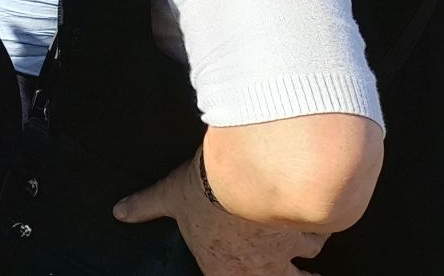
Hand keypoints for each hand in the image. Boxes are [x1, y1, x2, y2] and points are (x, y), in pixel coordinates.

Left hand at [115, 156, 326, 275]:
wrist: (253, 176)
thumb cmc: (207, 193)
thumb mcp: (169, 196)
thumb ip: (145, 207)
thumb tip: (120, 212)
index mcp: (228, 270)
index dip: (239, 274)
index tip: (247, 272)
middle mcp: (264, 267)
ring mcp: (290, 246)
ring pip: (308, 252)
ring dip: (309, 248)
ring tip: (313, 248)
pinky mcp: (311, 223)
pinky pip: (320, 226)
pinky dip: (319, 219)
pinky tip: (323, 214)